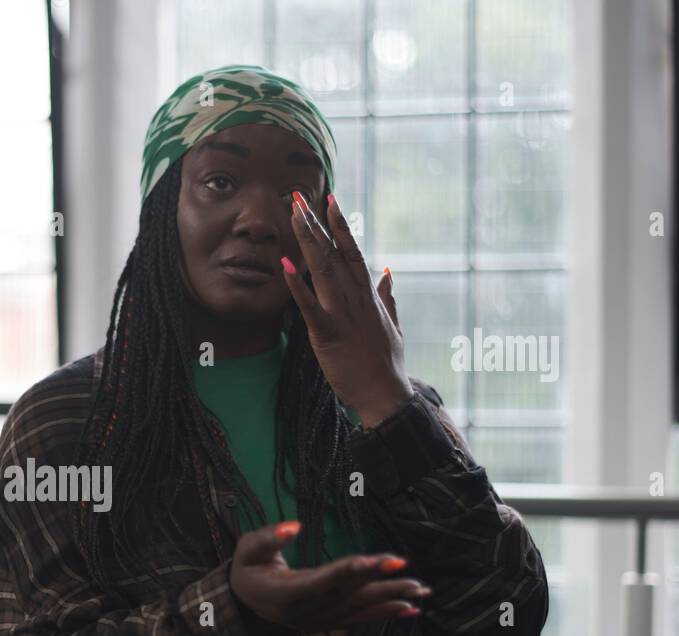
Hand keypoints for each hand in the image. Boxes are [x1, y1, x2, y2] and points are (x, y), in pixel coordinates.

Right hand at [229, 520, 428, 632]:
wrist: (243, 607)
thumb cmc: (247, 571)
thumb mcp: (247, 550)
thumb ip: (268, 538)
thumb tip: (294, 526)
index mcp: (287, 593)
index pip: (323, 580)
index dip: (350, 571)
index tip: (374, 560)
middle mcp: (307, 611)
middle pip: (348, 595)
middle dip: (379, 581)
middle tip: (406, 569)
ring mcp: (319, 620)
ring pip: (359, 609)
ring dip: (390, 599)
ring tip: (420, 591)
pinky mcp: (328, 623)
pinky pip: (360, 619)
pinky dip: (386, 614)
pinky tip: (410, 610)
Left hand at [282, 190, 412, 427]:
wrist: (386, 395)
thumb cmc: (387, 364)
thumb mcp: (393, 324)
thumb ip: (389, 296)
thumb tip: (389, 271)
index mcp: (369, 294)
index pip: (352, 251)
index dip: (340, 224)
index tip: (329, 199)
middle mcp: (357, 298)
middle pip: (334, 252)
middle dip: (316, 223)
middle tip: (298, 196)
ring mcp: (344, 314)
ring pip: (323, 270)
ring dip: (307, 241)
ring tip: (292, 216)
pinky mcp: (328, 334)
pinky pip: (310, 306)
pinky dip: (297, 286)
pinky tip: (285, 266)